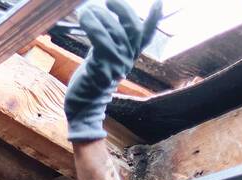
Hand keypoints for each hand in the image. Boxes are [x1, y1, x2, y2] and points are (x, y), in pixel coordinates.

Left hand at [64, 0, 159, 141]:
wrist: (83, 107)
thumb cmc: (90, 81)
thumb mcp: (102, 58)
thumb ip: (108, 42)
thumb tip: (105, 19)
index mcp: (129, 56)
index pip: (147, 36)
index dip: (154, 19)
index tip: (158, 2)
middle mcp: (127, 59)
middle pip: (133, 28)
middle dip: (123, 9)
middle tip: (109, 1)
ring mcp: (116, 64)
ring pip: (115, 31)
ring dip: (100, 15)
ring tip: (87, 9)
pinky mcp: (102, 67)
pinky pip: (100, 40)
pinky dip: (92, 24)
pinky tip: (84, 17)